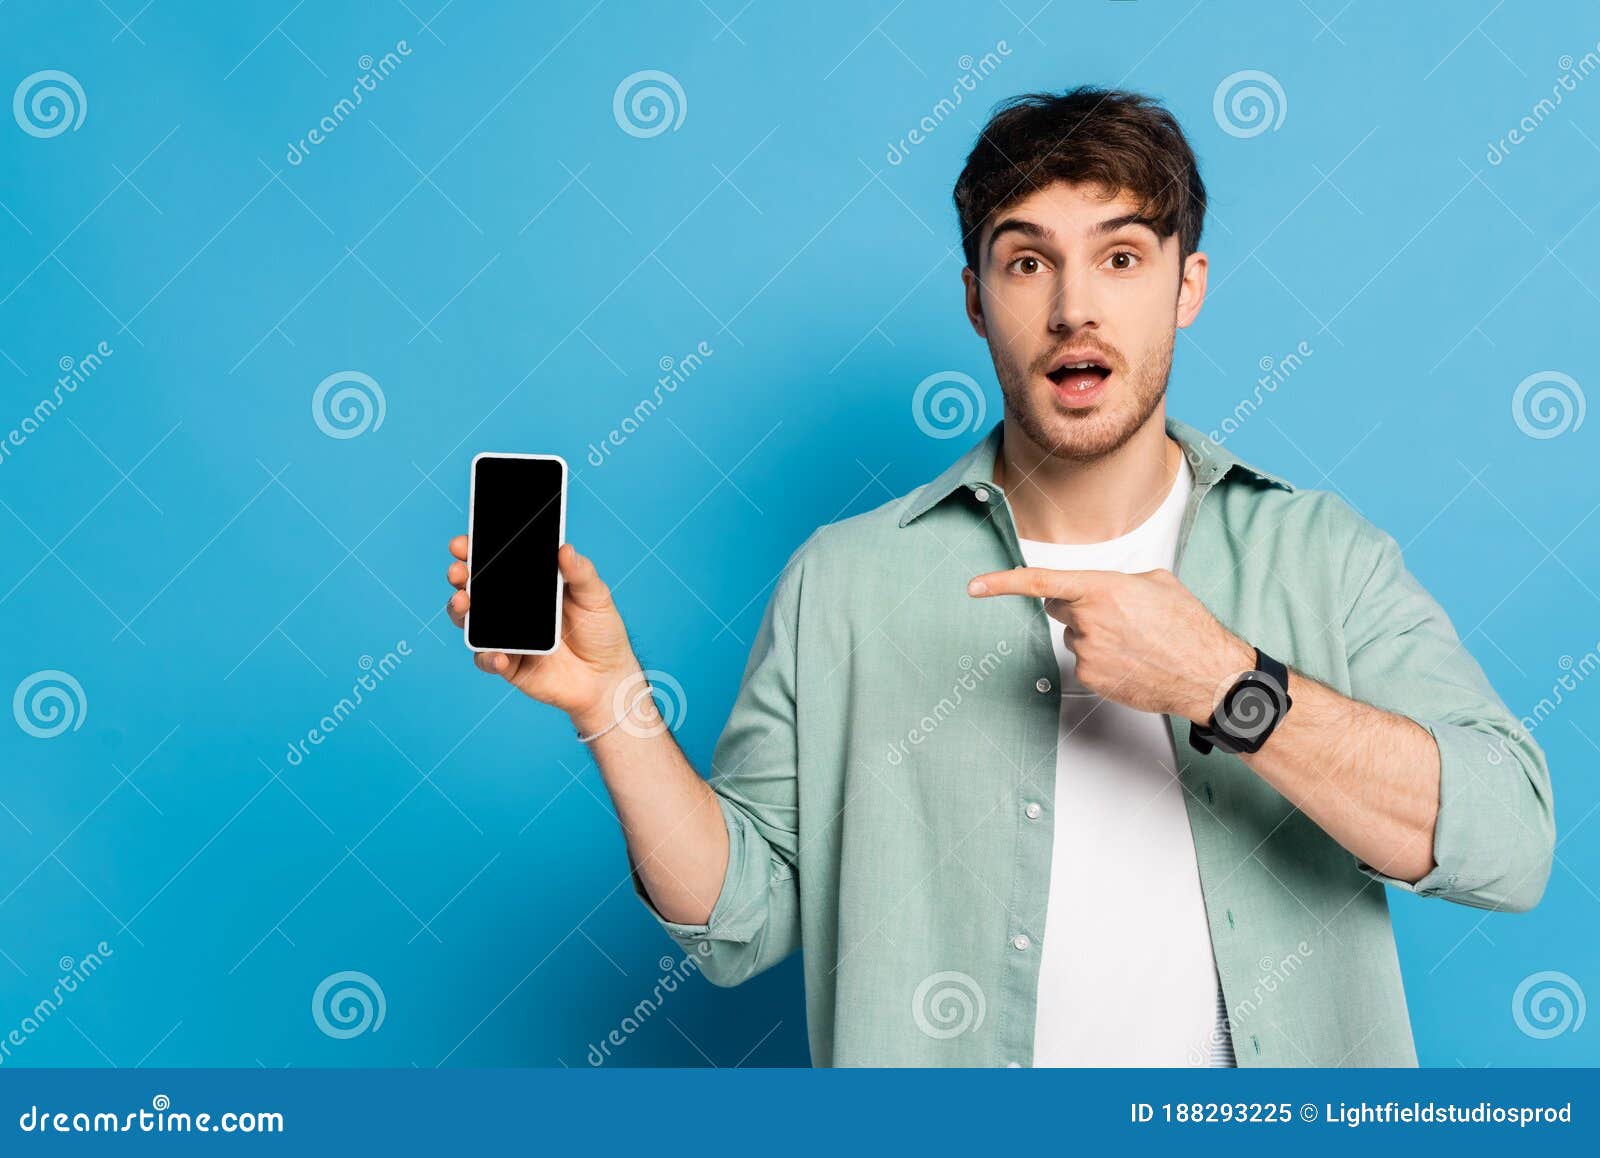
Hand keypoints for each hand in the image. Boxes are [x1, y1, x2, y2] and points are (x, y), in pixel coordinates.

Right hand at [446, 536, 640, 731]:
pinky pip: (488, 660)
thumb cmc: (601, 631)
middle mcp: (511, 608)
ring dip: (460, 611)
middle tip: (459, 571)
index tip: (462, 543)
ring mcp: (506, 636)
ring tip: (463, 602)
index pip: (496, 561)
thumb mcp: (596, 596)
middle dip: (460, 575)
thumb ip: (581, 573)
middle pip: (474, 588)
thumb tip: (564, 549)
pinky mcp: (509, 665)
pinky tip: (498, 655)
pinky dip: (488, 657)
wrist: (608, 677)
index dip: (475, 549)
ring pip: (470, 621)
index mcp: (529, 584)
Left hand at [966, 566, 1255, 722]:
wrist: (1207, 674)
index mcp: (1102, 589)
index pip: (1040, 582)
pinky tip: (1132, 660)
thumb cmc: (1189, 629)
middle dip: (1079, 607)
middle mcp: (1089, 620)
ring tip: (1136, 642)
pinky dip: (1103, 660)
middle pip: (1059, 608)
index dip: (1002, 583)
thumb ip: (1119, 579)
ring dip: (1096, 636)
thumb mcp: (1158, 583)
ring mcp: (1088, 652)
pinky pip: (1084, 661)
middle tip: (1118, 616)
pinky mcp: (1091, 678)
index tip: (975, 586)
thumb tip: (1103, 588)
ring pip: (1075, 637)